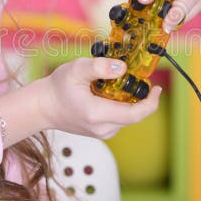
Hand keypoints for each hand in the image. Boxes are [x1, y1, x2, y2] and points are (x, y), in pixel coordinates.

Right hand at [38, 57, 161, 138]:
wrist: (43, 107)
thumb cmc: (57, 88)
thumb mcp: (77, 69)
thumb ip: (100, 67)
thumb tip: (122, 68)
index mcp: (98, 114)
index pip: (136, 114)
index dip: (151, 102)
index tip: (157, 88)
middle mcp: (102, 128)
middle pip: (134, 115)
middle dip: (140, 97)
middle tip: (137, 78)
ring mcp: (101, 133)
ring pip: (127, 117)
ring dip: (130, 101)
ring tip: (118, 84)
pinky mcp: (100, 133)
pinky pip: (119, 119)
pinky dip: (121, 106)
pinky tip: (110, 94)